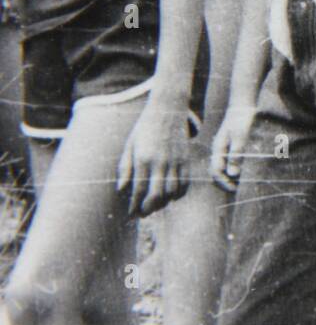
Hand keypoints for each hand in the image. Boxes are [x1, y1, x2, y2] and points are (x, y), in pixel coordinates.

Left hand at [117, 98, 190, 217]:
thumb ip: (125, 168)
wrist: (168, 110)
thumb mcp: (130, 145)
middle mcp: (160, 162)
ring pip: (172, 192)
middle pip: (156, 195)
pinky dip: (178, 194)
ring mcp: (176, 162)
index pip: (138, 189)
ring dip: (163, 203)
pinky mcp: (186, 160)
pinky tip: (170, 196)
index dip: (134, 205)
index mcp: (143, 158)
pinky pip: (184, 184)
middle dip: (148, 209)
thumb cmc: (144, 128)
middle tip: (142, 214)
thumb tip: (121, 190)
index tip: (131, 214)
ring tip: (155, 205)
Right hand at [211, 100, 256, 193]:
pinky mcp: (229, 147)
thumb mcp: (240, 138)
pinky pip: (227, 162)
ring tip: (240, 184)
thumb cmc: (241, 121)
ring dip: (229, 177)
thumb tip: (233, 174)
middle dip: (225, 182)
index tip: (234, 189)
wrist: (242, 107)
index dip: (224, 182)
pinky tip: (241, 172)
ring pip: (222, 167)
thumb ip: (236, 155)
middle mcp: (218, 150)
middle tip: (236, 190)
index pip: (216, 171)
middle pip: (216, 171)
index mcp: (218, 149)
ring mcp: (222, 149)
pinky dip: (232, 169)